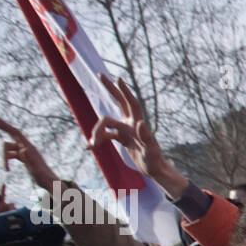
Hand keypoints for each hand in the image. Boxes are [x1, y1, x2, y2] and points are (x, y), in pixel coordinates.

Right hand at [0, 116, 58, 188]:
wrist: (50, 183)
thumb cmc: (44, 178)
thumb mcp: (36, 170)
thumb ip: (30, 160)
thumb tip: (23, 149)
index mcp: (28, 147)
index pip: (14, 131)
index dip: (4, 124)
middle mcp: (26, 146)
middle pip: (10, 132)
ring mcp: (24, 151)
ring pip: (7, 148)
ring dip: (3, 158)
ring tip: (6, 170)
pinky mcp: (23, 157)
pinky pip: (10, 154)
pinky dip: (6, 159)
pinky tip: (7, 169)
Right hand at [89, 75, 188, 198]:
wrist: (154, 171)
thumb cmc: (154, 161)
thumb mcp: (151, 151)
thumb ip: (146, 137)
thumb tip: (139, 123)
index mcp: (138, 123)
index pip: (131, 103)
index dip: (125, 91)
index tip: (118, 79)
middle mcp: (132, 123)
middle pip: (119, 102)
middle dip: (110, 89)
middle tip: (100, 75)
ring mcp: (126, 130)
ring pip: (107, 122)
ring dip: (97, 131)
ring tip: (91, 144)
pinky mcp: (123, 138)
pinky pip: (107, 135)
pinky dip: (99, 139)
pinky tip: (90, 147)